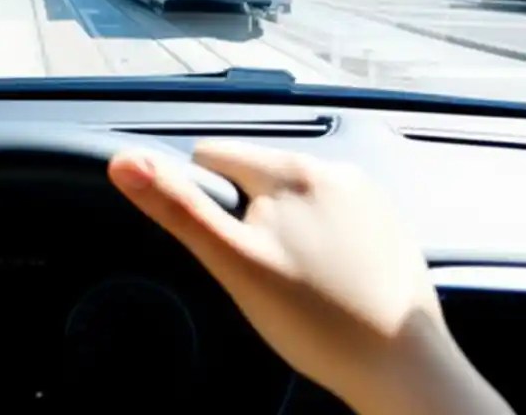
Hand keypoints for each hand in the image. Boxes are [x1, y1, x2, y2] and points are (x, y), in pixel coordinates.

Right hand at [107, 140, 510, 414]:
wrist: (402, 367)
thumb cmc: (316, 321)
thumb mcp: (233, 264)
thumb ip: (178, 208)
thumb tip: (123, 162)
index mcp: (290, 169)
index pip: (210, 157)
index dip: (206, 203)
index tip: (230, 248)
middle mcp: (333, 167)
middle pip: (253, 176)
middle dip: (246, 216)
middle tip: (263, 272)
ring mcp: (366, 194)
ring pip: (291, 198)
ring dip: (282, 227)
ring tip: (298, 281)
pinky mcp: (388, 222)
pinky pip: (330, 216)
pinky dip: (320, 241)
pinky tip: (328, 281)